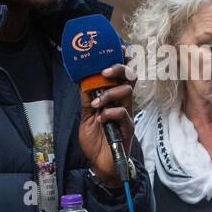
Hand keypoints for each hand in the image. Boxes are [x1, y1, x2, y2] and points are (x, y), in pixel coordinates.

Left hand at [79, 55, 135, 183]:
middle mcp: (123, 103)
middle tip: (104, 71)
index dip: (121, 60)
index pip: (121, 75)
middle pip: (129, 77)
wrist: (101, 164)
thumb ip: (87, 100)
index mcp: (114, 98)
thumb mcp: (87, 117)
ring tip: (96, 105)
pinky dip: (111, 113)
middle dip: (119, 69)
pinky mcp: (127, 128)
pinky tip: (102, 120)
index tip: (116, 47)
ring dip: (109, 94)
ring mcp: (127, 115)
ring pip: (127, 92)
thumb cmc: (97, 140)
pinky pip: (124, 114)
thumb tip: (82, 80)